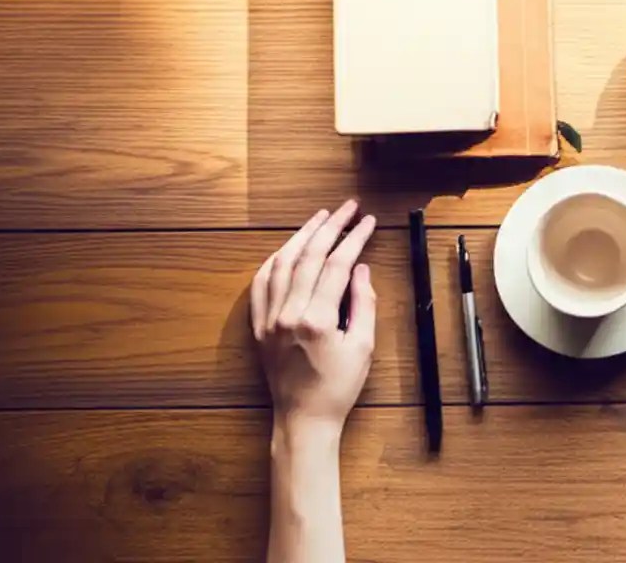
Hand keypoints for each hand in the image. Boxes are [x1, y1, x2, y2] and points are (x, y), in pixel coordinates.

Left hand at [251, 200, 377, 436]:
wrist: (304, 418)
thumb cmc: (338, 387)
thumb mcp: (363, 347)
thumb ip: (363, 304)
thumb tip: (361, 269)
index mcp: (316, 320)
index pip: (337, 265)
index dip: (353, 238)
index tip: (366, 221)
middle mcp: (288, 314)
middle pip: (308, 256)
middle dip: (329, 226)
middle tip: (346, 208)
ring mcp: (269, 319)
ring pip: (281, 263)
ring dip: (301, 236)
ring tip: (319, 218)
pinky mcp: (259, 326)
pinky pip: (261, 283)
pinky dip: (274, 260)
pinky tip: (288, 249)